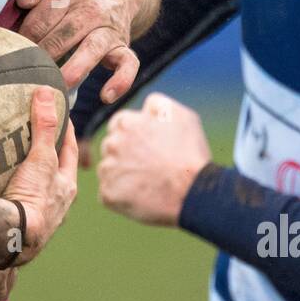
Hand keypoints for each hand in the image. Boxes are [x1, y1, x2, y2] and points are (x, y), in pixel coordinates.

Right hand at [2, 86, 78, 264]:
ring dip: (29, 176)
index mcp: (67, 186)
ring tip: (12, 160)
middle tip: (33, 135)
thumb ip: (44, 128)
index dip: (66, 131)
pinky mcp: (22, 225)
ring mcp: (40, 216)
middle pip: (54, 171)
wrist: (15, 239)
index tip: (59, 114)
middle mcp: (58, 203)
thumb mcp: (42, 159)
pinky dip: (13, 192)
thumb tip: (46, 94)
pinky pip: (19, 202)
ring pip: (37, 189)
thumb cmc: (34, 200)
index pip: (70, 150)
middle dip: (46, 155)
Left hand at [17, 0, 139, 97]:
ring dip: (74, 69)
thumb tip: (26, 2)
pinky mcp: (122, 44)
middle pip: (60, 37)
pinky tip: (105, 96)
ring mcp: (109, 27)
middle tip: (25, 69)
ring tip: (57, 84)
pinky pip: (127, 64)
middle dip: (40, 56)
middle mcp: (91, 8)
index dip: (23, 36)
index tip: (13, 46)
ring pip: (91, 50)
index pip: (39, 19)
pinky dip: (120, 81)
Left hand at [98, 93, 210, 226]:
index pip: (119, 124)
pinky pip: (110, 193)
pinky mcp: (108, 194)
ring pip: (109, 169)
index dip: (135, 134)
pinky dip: (122, 196)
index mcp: (125, 123)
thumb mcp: (179, 115)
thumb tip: (144, 104)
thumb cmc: (189, 153)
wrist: (192, 191)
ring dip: (122, 174)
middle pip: (111, 146)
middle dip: (125, 153)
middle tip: (150, 165)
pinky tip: (143, 196)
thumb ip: (156, 104)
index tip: (148, 146)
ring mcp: (108, 169)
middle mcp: (112, 144)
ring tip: (149, 182)